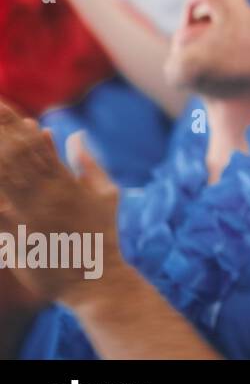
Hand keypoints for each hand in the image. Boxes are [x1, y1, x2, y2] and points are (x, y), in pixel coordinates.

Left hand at [0, 105, 123, 310]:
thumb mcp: (104, 195)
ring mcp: (28, 213)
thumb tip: (75, 135)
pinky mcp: (15, 234)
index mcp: (65, 180)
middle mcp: (45, 192)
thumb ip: (87, 164)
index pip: (35, 143)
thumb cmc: (102, 236)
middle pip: (14, 153)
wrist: (95, 278)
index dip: (16, 123)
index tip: (1, 105)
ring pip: (4, 175)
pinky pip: (0, 206)